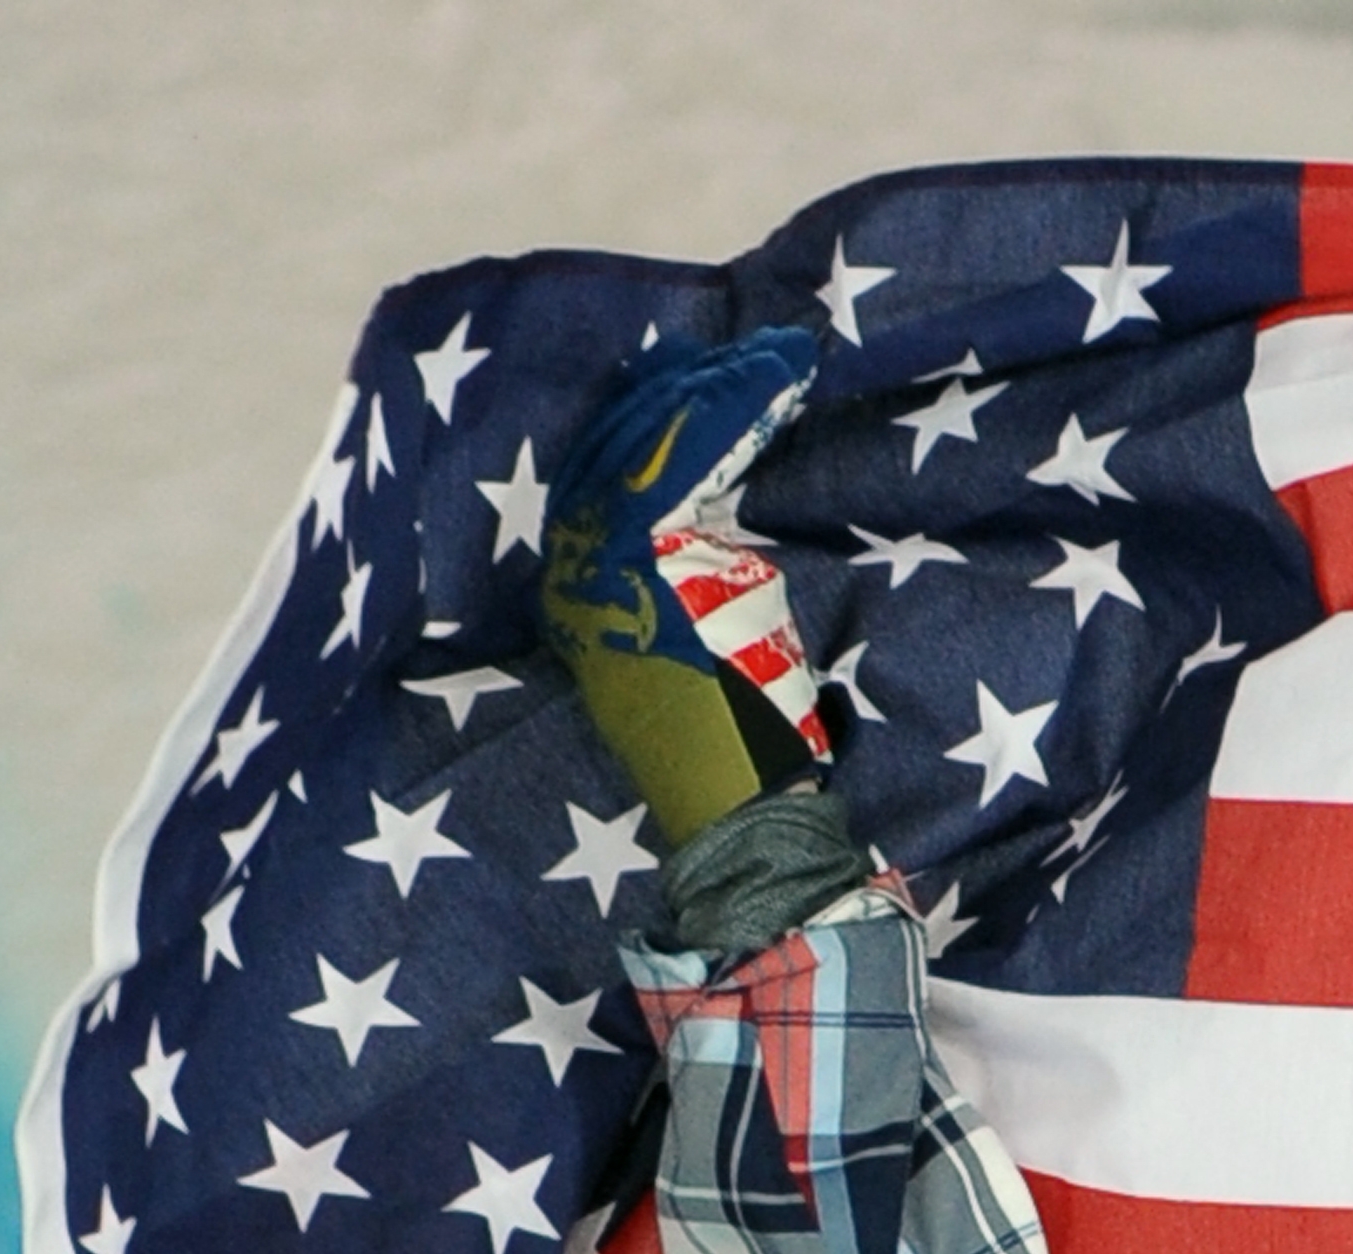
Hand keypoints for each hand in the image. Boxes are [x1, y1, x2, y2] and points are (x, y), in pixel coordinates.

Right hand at [541, 326, 830, 841]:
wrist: (738, 802)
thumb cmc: (737, 743)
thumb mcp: (702, 643)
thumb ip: (691, 581)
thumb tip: (715, 521)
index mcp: (583, 594)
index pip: (604, 479)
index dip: (652, 422)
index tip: (699, 378)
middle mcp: (577, 573)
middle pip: (619, 449)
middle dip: (682, 393)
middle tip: (744, 352)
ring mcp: (603, 562)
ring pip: (653, 444)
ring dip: (718, 391)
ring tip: (774, 357)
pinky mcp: (645, 553)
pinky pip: (688, 459)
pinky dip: (734, 411)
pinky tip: (772, 379)